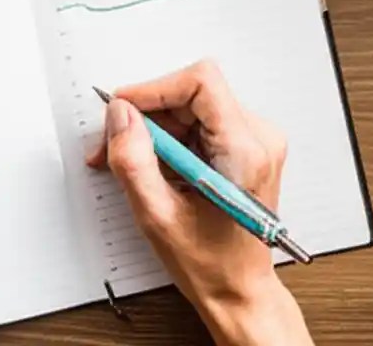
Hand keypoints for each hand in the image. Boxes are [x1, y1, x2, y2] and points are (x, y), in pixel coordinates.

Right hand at [87, 61, 312, 345]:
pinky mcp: (243, 147)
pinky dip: (168, 139)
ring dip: (153, 130)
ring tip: (129, 161)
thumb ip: (134, 161)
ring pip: (190, 106)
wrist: (239, 289)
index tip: (123, 110)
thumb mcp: (158, 216)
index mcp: (245, 152)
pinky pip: (197, 122)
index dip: (154, 89)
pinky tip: (151, 166)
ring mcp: (253, 142)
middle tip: (114, 145)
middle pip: (191, 93)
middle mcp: (258, 139)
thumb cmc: (212, 264)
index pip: (200, 83)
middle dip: (146, 115)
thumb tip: (120, 116)